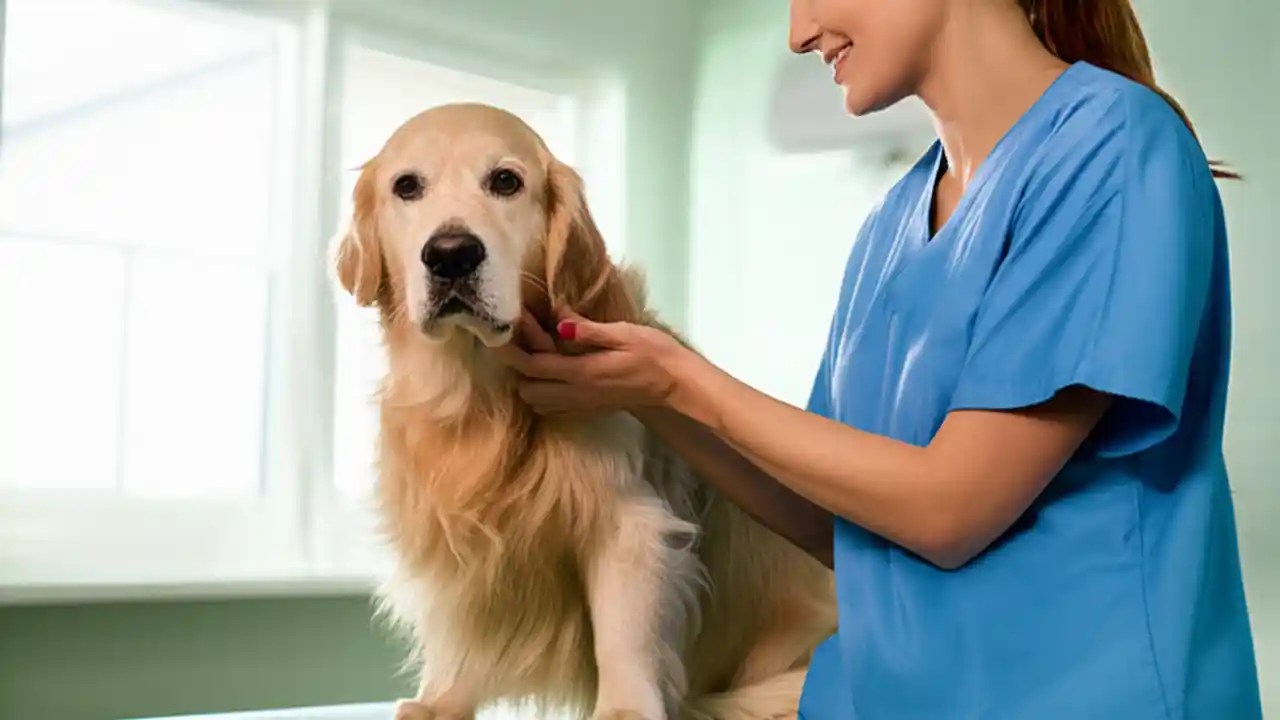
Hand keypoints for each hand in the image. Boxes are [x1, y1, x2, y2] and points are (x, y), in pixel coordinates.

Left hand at [496, 309, 695, 415]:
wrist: (676, 385)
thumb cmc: (654, 353)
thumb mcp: (623, 334)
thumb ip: (587, 330)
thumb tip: (557, 319)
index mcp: (582, 372)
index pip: (533, 366)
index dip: (512, 350)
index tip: (501, 330)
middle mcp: (576, 393)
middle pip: (527, 388)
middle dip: (518, 366)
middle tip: (522, 339)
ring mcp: (582, 403)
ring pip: (537, 399)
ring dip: (529, 378)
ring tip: (536, 351)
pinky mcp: (588, 406)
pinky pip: (553, 404)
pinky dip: (543, 389)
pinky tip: (552, 368)